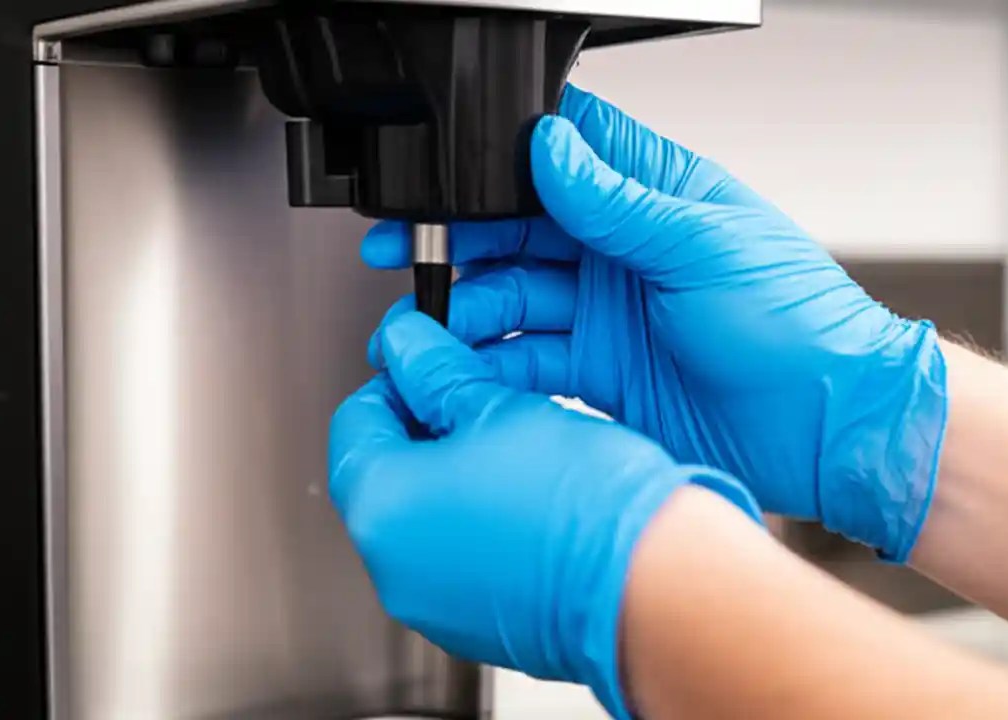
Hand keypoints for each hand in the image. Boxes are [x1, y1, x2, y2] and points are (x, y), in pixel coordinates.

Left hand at [329, 312, 760, 717]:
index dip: (398, 380)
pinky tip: (533, 501)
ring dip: (458, 476)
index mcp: (381, 505)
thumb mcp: (502, 407)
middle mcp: (393, 566)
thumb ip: (439, 371)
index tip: (435, 364)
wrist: (651, 587)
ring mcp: (432, 604)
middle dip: (429, 428)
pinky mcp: (475, 625)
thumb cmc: (583, 504)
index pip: (356, 419)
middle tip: (481, 400)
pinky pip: (459, 560)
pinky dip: (482, 524)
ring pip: (425, 518)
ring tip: (519, 448)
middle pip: (387, 472)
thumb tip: (410, 344)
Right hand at [360, 86, 947, 561]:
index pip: (563, 159)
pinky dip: (492, 368)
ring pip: (515, 301)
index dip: (500, 164)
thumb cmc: (798, 323)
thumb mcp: (702, 246)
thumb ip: (619, 202)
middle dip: (462, 242)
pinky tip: (465, 370)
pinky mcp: (601, 375)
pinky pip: (529, 364)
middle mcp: (623, 254)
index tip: (447, 182)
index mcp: (654, 200)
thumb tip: (553, 148)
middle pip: (520, 233)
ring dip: (468, 311)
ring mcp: (609, 316)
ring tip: (429, 327)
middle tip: (413, 256)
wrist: (828, 427)